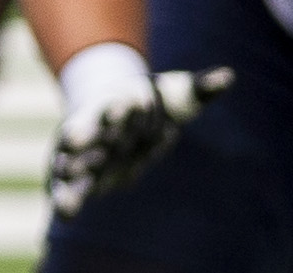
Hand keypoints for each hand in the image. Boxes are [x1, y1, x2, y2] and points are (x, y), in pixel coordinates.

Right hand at [47, 65, 230, 215]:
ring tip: (63, 199)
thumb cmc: (155, 100)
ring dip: (69, 177)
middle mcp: (97, 127)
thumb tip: (229, 76)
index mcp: (118, 105)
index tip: (119, 109)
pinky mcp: (86, 172)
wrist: (126, 112)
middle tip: (75, 141)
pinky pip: (74, 187)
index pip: (118, 106)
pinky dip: (66, 198)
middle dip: (82, 135)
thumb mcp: (180, 93)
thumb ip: (202, 87)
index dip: (119, 109)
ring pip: (74, 163)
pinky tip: (63, 215)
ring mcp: (88, 151)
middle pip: (88, 131)